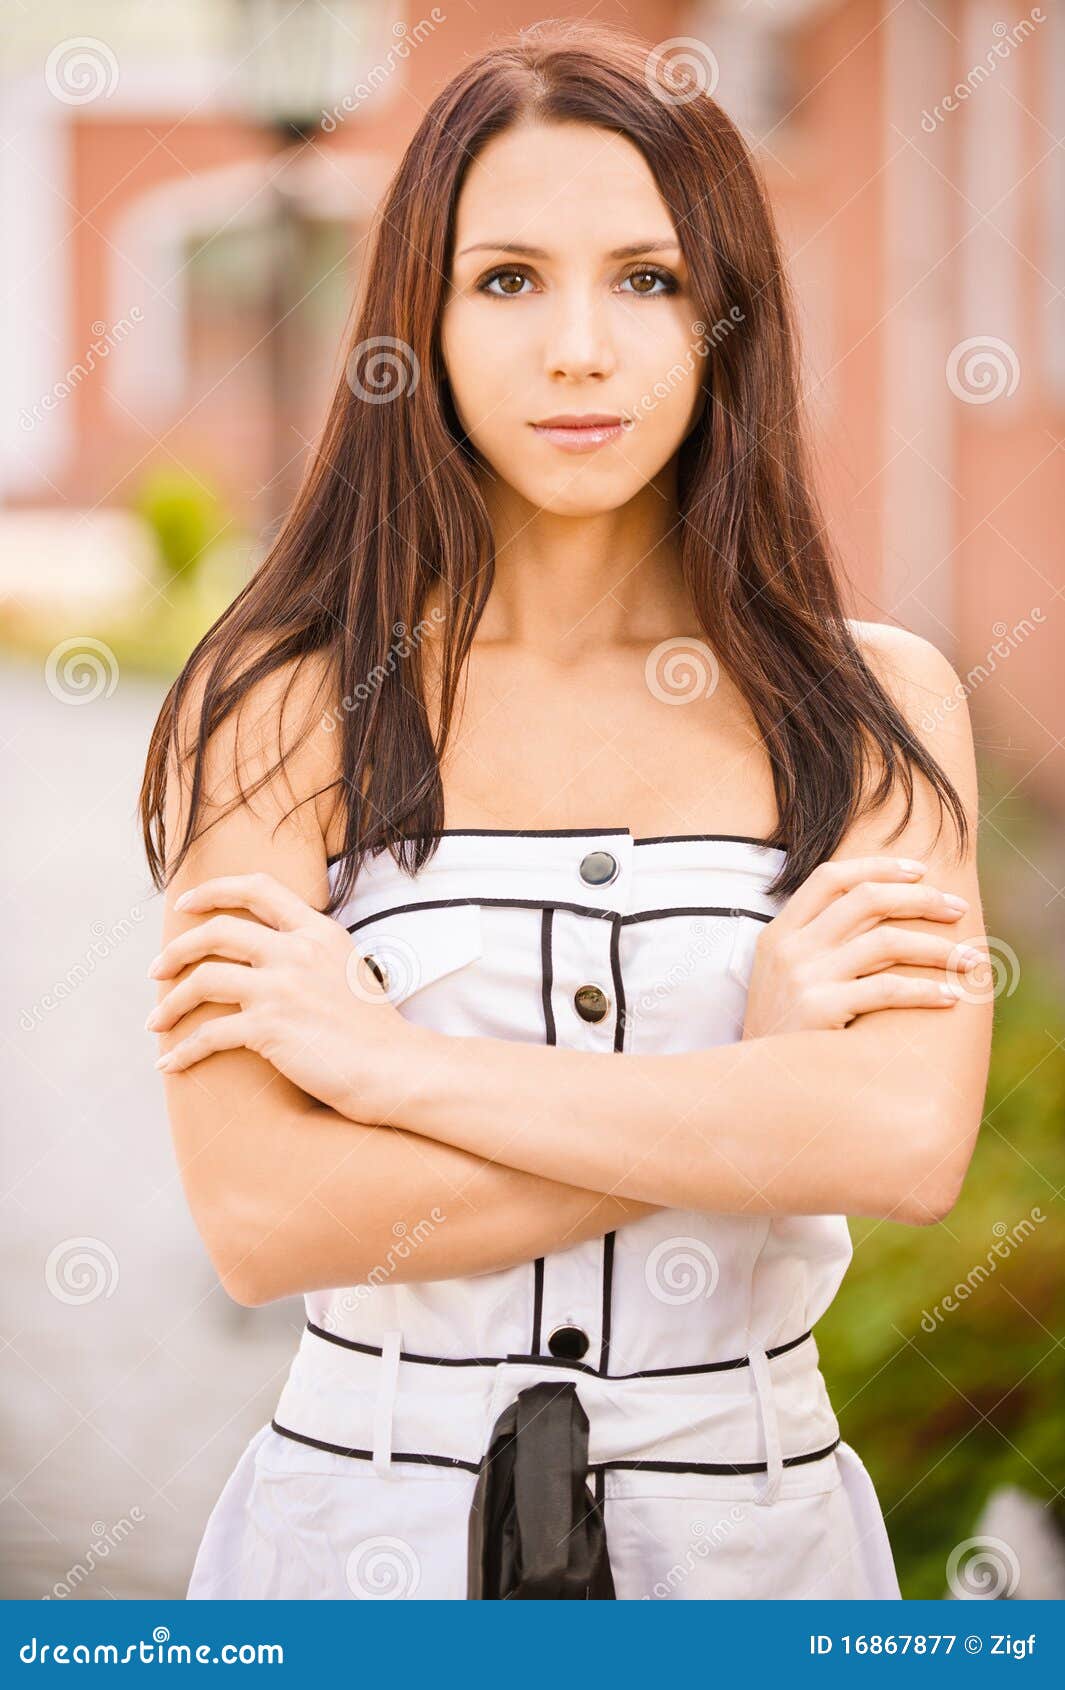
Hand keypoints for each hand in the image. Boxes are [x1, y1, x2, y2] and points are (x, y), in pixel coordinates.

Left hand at [145, 871, 411, 1116]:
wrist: (393, 1067)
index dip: (213, 890)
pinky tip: (170, 1064)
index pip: (257, 888)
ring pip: (204, 979)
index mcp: (317, 930)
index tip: (186, 904)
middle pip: (217, 930)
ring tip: (155, 1022)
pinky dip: (183, 1051)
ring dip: (170, 1002)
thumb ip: (311, 949)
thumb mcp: (347, 966)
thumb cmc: (372, 1027)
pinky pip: (209, 1034)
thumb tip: (269, 946)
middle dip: (176, 948)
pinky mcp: (270, 1028)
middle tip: (157, 969)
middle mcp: (296, 950)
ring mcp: (282, 987)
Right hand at [741, 855, 984, 1036]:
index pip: (831, 877)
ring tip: (969, 959)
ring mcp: (804, 978)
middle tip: (959, 909)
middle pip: (867, 900)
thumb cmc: (782, 1033)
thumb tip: (884, 919)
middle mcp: (791, 948)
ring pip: (886, 942)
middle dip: (922, 899)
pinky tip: (950, 997)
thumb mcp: (784, 978)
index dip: (878, 867)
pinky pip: (887, 990)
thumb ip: (819, 945)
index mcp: (779, 932)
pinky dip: (926, 990)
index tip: (920, 870)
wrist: (754, 1086)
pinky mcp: (820, 1010)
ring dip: (937, 948)